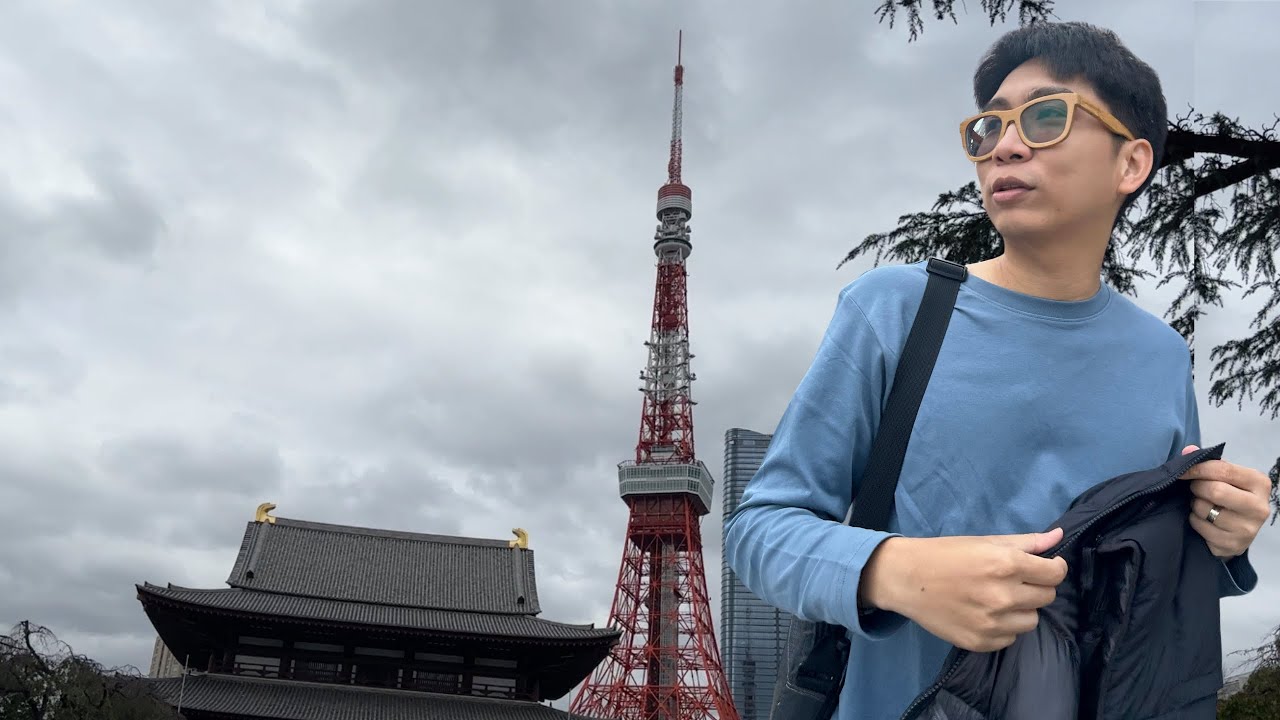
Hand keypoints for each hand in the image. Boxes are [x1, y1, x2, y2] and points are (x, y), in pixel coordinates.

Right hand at [860, 527, 1067, 651]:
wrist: (906, 578)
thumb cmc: (945, 554)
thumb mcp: (985, 541)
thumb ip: (1026, 542)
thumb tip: (1059, 537)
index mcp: (1006, 564)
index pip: (1055, 574)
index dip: (1053, 568)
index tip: (1045, 566)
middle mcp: (1003, 595)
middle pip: (1047, 597)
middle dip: (1036, 586)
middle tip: (1014, 580)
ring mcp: (992, 623)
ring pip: (1032, 621)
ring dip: (1022, 609)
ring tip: (999, 599)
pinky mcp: (980, 642)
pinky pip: (1010, 638)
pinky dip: (1003, 627)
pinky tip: (985, 613)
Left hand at [1180, 445, 1270, 557]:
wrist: (1238, 531)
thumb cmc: (1230, 496)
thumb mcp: (1224, 477)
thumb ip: (1207, 462)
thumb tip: (1188, 450)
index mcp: (1259, 483)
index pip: (1223, 470)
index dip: (1198, 468)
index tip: (1182, 471)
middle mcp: (1259, 507)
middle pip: (1215, 490)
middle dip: (1197, 488)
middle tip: (1195, 490)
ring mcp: (1248, 529)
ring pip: (1205, 510)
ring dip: (1195, 506)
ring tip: (1201, 505)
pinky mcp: (1234, 545)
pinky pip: (1201, 528)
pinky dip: (1195, 521)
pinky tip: (1203, 520)